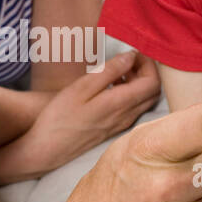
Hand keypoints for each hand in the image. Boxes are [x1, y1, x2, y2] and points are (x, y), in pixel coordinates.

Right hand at [20, 51, 160, 170]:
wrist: (48, 149)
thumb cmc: (60, 117)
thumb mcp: (82, 87)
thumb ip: (109, 71)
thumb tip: (130, 56)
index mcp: (120, 104)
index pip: (153, 82)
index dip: (148, 64)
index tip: (133, 53)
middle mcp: (126, 116)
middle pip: (153, 91)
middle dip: (146, 71)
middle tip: (128, 59)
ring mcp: (122, 124)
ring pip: (145, 100)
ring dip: (138, 82)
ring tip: (118, 70)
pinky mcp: (114, 128)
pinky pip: (133, 108)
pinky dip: (130, 93)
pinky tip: (111, 87)